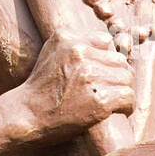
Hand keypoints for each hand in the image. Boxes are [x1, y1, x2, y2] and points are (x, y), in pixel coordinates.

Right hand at [17, 29, 134, 142]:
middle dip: (117, 76)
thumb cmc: (41, 89)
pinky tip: (118, 111)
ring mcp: (91, 76)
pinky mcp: (100, 98)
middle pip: (119, 60)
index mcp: (68, 39)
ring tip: (113, 102)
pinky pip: (128, 96)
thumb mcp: (51, 54)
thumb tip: (110, 41)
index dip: (105, 60)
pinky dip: (126, 106)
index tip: (100, 74)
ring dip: (123, 91)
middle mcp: (80, 53)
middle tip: (109, 91)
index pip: (106, 42)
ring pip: (127, 77)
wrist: (26, 116)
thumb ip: (76, 43)